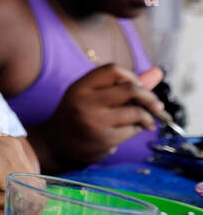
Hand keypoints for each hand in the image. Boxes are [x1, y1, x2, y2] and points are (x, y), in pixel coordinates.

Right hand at [37, 64, 163, 168]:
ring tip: (145, 121)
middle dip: (149, 96)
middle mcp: (84, 102)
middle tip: (156, 105)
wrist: (55, 144)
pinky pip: (132, 130)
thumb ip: (123, 83)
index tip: (137, 85)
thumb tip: (157, 73)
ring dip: (147, 117)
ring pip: (136, 112)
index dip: (131, 76)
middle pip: (129, 89)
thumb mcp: (92, 94)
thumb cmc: (78, 115)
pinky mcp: (103, 139)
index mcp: (80, 87)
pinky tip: (130, 131)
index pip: (113, 70)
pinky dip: (137, 129)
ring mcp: (94, 122)